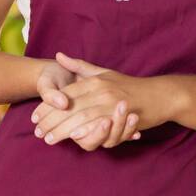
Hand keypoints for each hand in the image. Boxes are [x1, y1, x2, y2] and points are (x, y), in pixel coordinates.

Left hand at [32, 52, 165, 150]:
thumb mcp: (104, 72)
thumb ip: (80, 67)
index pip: (65, 94)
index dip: (48, 106)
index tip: (34, 117)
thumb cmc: (130, 85)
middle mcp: (101, 90)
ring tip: (49, 139)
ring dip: (63, 130)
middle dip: (51, 120)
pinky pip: (101, 125)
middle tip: (37, 132)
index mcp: (95, 81)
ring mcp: (112, 103)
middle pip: (70, 107)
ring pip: (81, 117)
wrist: (161, 95)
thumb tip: (58, 56)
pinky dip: (86, 131)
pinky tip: (73, 138)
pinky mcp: (122, 116)